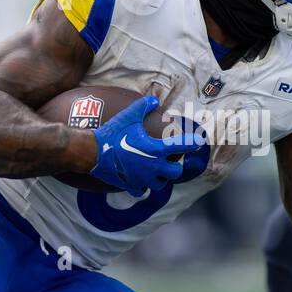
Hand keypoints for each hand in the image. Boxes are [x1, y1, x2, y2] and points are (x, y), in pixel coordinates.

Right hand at [89, 95, 203, 196]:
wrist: (91, 151)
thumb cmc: (112, 133)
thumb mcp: (129, 116)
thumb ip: (144, 106)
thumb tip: (155, 99)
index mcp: (155, 150)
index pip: (181, 146)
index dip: (192, 142)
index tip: (199, 141)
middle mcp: (152, 167)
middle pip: (175, 173)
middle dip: (176, 167)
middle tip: (173, 161)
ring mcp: (142, 179)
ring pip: (160, 185)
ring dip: (162, 179)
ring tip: (158, 172)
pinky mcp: (130, 186)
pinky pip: (142, 191)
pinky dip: (143, 187)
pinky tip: (140, 181)